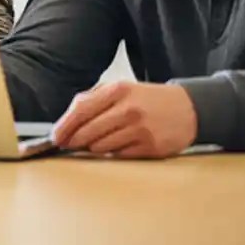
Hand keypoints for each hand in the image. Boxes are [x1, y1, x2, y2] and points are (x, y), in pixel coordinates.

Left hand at [52, 81, 196, 158]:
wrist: (188, 109)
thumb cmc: (148, 99)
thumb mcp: (122, 89)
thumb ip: (93, 99)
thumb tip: (67, 120)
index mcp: (118, 90)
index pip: (81, 110)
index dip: (64, 126)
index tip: (55, 137)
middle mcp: (128, 109)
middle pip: (87, 131)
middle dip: (74, 141)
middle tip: (68, 144)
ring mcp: (140, 129)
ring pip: (100, 146)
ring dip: (93, 148)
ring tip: (97, 142)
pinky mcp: (150, 147)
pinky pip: (118, 155)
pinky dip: (112, 153)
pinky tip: (118, 145)